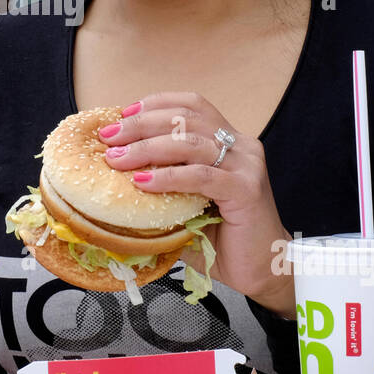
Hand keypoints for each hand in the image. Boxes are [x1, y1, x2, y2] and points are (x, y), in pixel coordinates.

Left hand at [97, 93, 293, 315]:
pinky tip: (143, 181)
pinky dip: (169, 176)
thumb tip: (116, 172)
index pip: (192, 105)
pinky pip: (201, 175)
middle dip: (142, 124)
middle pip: (186, 118)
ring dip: (148, 147)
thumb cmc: (221, 239)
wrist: (263, 270)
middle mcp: (241, 146)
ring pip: (191, 142)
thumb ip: (163, 183)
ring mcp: (246, 166)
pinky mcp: (246, 189)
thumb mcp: (187, 202)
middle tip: (110, 137)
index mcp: (229, 141)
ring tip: (118, 159)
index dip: (156, 104)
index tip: (123, 114)